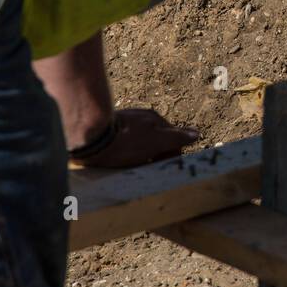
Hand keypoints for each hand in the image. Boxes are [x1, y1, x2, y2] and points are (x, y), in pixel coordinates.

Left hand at [69, 108, 199, 169]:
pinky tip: (117, 159)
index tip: (161, 168)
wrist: (90, 136)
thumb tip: (196, 134)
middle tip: (144, 169)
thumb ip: (176, 138)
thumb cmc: (125, 142)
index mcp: (155, 119)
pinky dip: (125, 151)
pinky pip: (124, 141)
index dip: (170, 156)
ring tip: (129, 167)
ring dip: (139, 154)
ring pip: (140, 141)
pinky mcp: (110, 127)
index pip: (173, 139)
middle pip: (156, 140)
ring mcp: (126, 120)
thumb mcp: (155, 142)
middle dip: (154, 154)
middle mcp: (142, 117)